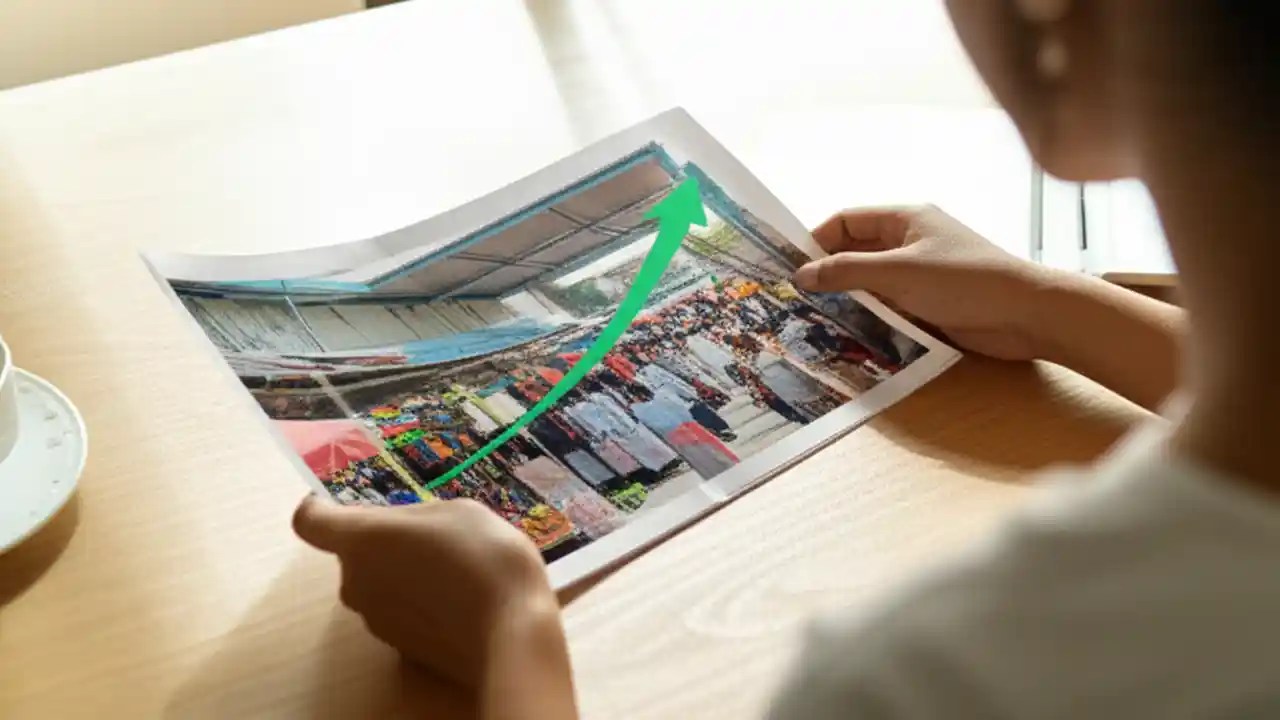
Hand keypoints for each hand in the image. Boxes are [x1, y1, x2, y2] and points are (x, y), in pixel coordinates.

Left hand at [293, 496, 564, 690]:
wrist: (513, 629)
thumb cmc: (482, 554)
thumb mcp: (455, 511)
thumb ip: (415, 519)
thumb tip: (405, 536)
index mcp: (360, 539)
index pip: (309, 520)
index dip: (321, 507)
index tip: (348, 501)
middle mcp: (354, 582)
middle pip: (353, 557)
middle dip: (382, 545)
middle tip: (430, 537)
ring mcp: (375, 621)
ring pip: (377, 587)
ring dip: (402, 576)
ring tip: (454, 571)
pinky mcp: (399, 651)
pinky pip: (400, 616)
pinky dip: (420, 606)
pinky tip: (460, 602)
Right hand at [793, 205, 1057, 360]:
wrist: (1027, 314)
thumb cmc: (965, 281)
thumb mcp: (899, 272)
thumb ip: (847, 272)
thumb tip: (802, 274)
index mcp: (905, 218)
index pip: (847, 221)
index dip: (817, 240)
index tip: (790, 268)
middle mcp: (910, 241)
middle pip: (856, 252)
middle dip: (828, 273)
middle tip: (794, 298)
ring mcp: (920, 274)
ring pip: (870, 282)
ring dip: (847, 298)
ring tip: (813, 319)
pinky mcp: (930, 303)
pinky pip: (889, 306)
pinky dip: (869, 316)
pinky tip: (848, 334)